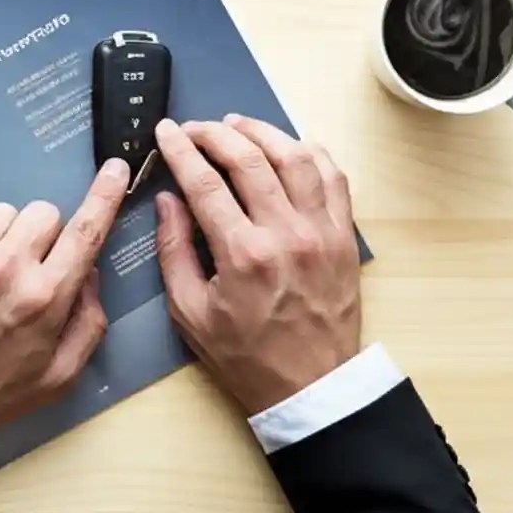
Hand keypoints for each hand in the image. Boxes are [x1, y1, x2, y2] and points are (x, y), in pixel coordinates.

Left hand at [0, 159, 130, 433]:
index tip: (115, 168)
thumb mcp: (60, 375)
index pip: (86, 230)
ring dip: (3, 237)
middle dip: (44, 236)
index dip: (106, 194)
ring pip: (2, 213)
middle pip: (44, 212)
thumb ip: (89, 322)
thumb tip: (90, 272)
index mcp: (45, 298)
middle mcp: (6, 268)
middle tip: (29, 269)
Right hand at [152, 115, 360, 415]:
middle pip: (250, 159)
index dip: (182, 150)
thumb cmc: (246, 357)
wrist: (311, 388)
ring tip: (237, 125)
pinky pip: (334, 178)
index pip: (206, 183)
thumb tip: (168, 201)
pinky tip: (290, 146)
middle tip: (194, 127)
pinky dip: (312, 153)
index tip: (167, 132)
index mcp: (243, 255)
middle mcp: (286, 234)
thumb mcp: (190, 313)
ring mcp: (322, 232)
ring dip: (263, 132)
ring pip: (296, 157)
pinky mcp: (345, 237)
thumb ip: (174, 251)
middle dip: (215, 134)